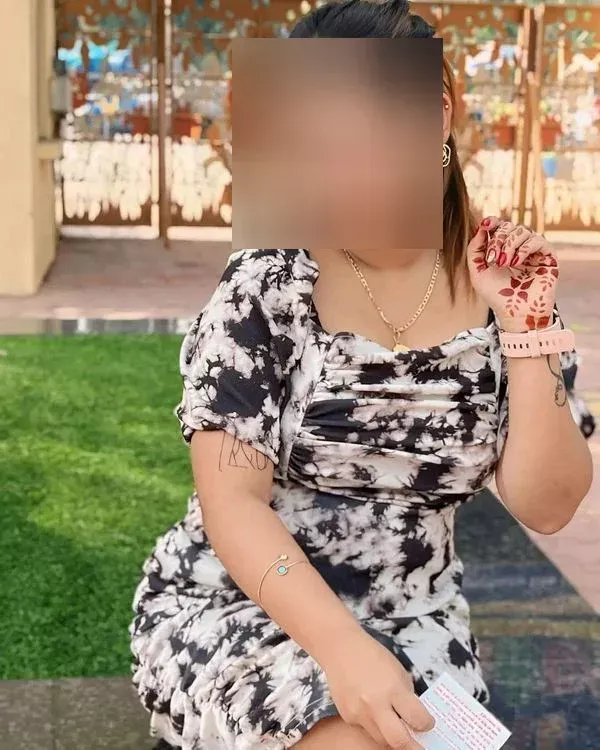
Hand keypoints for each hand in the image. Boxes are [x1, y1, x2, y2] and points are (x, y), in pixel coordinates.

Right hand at [321, 626, 434, 748]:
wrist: (341, 648)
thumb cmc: (373, 656)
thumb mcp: (398, 672)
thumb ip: (407, 696)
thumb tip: (415, 719)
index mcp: (393, 689)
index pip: (417, 719)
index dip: (426, 724)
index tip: (428, 724)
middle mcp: (375, 705)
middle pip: (398, 741)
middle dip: (412, 746)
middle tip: (419, 746)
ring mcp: (359, 713)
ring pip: (382, 739)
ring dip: (392, 736)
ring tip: (397, 726)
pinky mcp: (348, 717)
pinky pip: (367, 729)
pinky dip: (375, 725)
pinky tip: (374, 710)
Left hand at [466, 217, 558, 331]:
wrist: (516, 313)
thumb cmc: (497, 295)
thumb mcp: (478, 272)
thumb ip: (474, 250)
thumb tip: (481, 228)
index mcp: (502, 249)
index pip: (499, 226)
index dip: (492, 222)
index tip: (485, 225)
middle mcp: (518, 247)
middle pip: (509, 226)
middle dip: (498, 239)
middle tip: (494, 259)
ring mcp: (534, 251)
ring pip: (523, 230)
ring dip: (509, 245)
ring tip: (504, 264)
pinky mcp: (548, 256)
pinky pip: (537, 240)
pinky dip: (524, 249)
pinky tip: (516, 263)